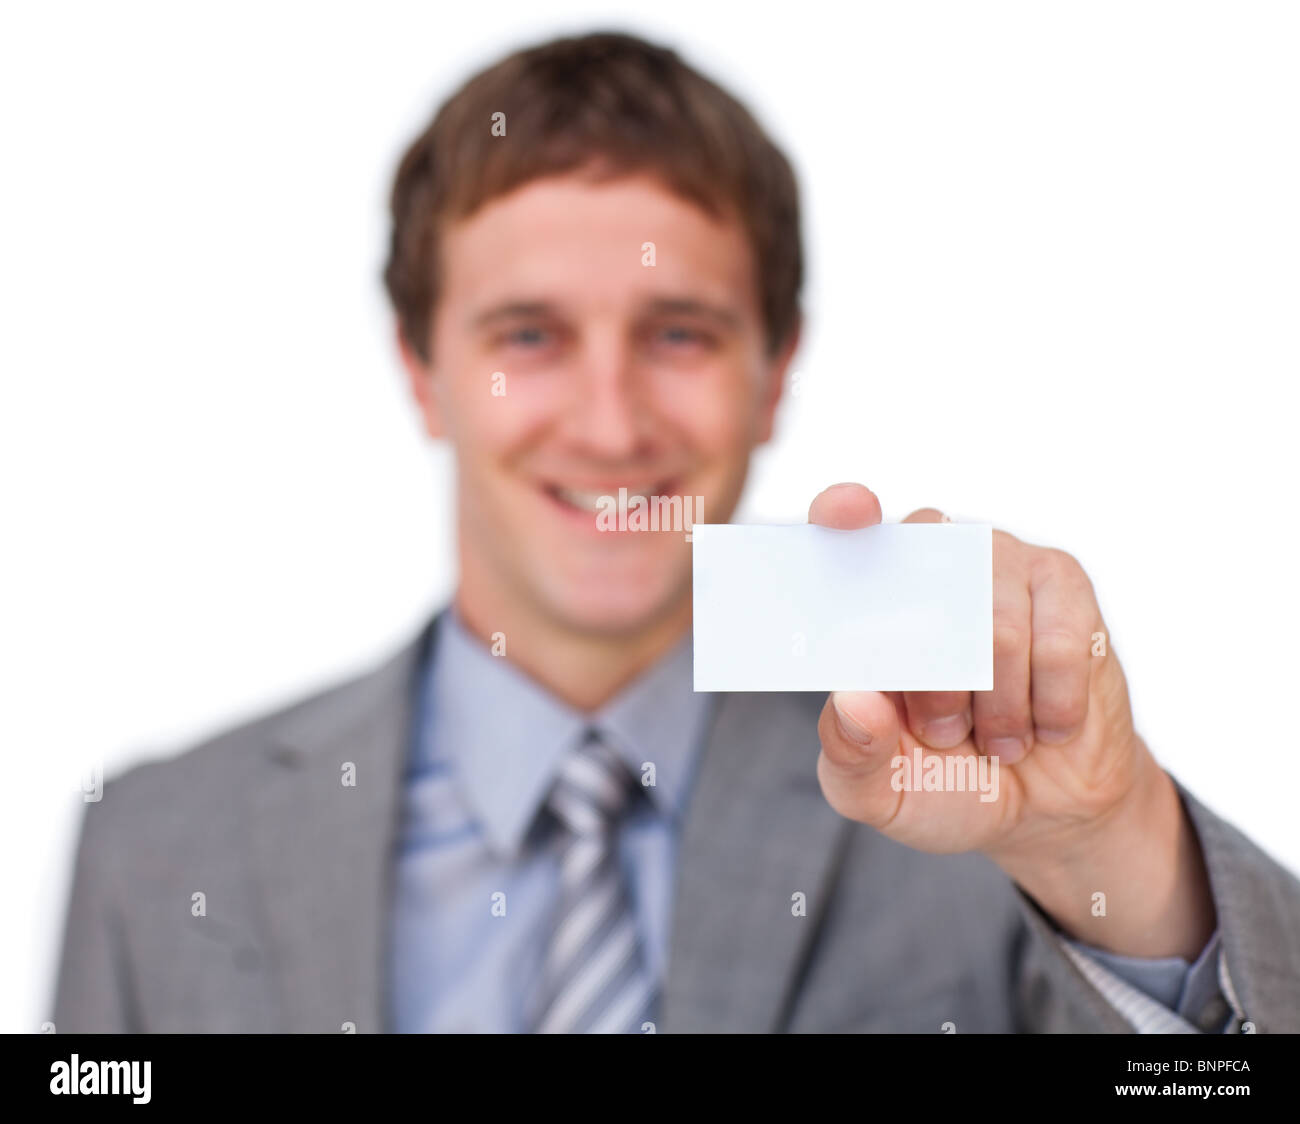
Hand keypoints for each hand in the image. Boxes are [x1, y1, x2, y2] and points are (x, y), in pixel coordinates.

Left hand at [810, 482, 1213, 958]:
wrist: (1043, 806)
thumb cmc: (943, 784)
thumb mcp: (878, 793)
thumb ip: (850, 754)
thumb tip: (853, 698)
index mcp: (864, 603)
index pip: (840, 526)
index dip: (841, 511)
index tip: (844, 512)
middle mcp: (927, 565)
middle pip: (924, 584)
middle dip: (933, 680)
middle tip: (940, 732)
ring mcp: (996, 563)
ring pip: (996, 625)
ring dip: (997, 704)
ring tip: (995, 738)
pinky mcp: (1062, 583)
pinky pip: (1060, 642)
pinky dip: (1051, 704)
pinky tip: (1045, 727)